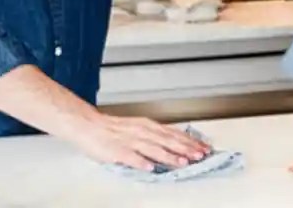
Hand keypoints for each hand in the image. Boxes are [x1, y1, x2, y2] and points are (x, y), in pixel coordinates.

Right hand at [71, 113, 210, 171]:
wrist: (88, 125)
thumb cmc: (112, 129)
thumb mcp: (139, 128)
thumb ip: (155, 136)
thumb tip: (174, 144)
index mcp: (148, 126)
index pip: (174, 134)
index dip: (190, 141)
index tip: (204, 147)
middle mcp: (142, 131)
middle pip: (168, 140)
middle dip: (186, 148)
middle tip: (200, 155)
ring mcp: (130, 141)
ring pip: (153, 148)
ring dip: (169, 155)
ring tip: (181, 162)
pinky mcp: (117, 150)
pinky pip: (131, 157)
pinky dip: (141, 162)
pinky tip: (150, 168)